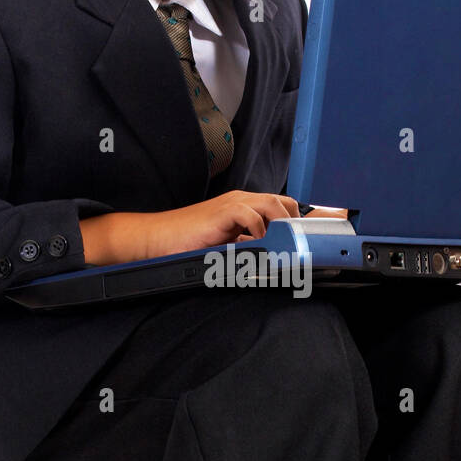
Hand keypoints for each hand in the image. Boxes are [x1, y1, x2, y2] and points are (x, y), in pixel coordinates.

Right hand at [152, 190, 302, 254]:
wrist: (158, 238)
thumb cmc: (188, 243)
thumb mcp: (226, 245)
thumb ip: (247, 246)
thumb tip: (271, 260)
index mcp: (244, 207)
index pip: (280, 206)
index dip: (294, 222)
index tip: (302, 242)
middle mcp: (242, 201)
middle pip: (283, 201)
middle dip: (294, 222)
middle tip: (296, 246)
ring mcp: (232, 204)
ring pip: (272, 203)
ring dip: (282, 224)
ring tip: (284, 245)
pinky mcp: (222, 212)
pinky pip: (250, 213)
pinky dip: (259, 229)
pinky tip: (258, 245)